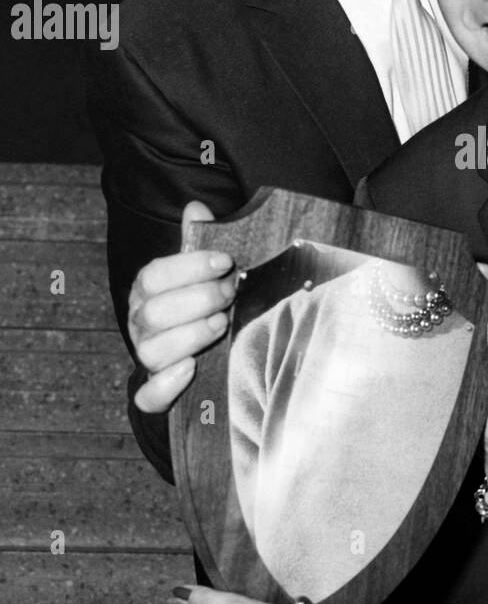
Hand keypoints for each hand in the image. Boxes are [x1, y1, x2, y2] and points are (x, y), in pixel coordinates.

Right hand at [129, 201, 236, 413]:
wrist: (196, 361)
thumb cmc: (199, 305)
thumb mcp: (199, 274)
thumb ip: (197, 242)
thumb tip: (196, 206)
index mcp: (147, 292)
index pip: (155, 275)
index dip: (190, 266)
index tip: (226, 261)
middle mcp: (141, 325)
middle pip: (155, 312)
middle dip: (198, 299)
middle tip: (231, 294)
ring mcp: (147, 358)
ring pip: (153, 351)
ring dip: (190, 336)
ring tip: (221, 324)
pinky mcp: (155, 394)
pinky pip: (149, 396)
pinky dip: (166, 385)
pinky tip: (190, 370)